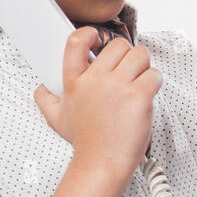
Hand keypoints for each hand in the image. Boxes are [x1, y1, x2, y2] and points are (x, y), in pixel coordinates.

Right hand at [33, 26, 162, 177]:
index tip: (97, 38)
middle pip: (118, 45)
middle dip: (127, 56)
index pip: (75, 42)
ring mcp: (117, 87)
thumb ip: (46, 98)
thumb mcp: (55, 118)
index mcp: (74, 81)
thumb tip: (41, 88)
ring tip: (139, 82)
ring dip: (143, 67)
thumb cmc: (85, 141)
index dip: (89, 33)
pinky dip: (155, 82)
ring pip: (140, 54)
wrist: (102, 163)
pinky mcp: (139, 96)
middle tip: (128, 71)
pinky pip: (154, 74)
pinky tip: (147, 94)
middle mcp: (95, 80)